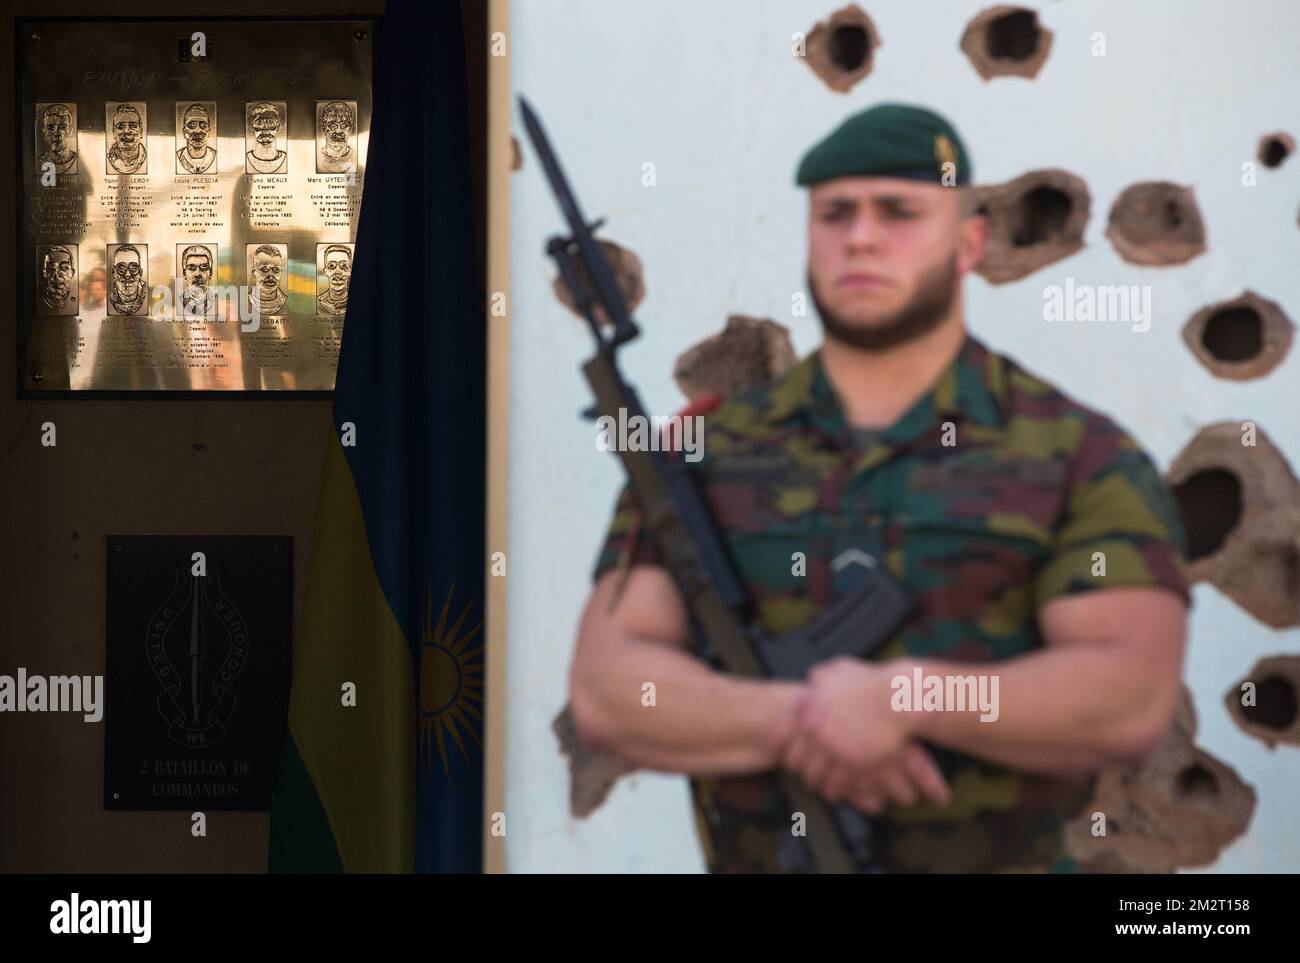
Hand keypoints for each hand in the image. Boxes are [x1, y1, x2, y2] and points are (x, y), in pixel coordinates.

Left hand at [781, 658, 944, 808]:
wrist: (901, 698)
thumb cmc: (875, 683)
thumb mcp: (842, 669)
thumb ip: (823, 675)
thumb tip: (813, 677)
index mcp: (808, 706)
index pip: (784, 735)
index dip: (789, 747)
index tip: (794, 755)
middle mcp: (815, 728)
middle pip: (796, 760)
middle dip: (802, 769)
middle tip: (808, 775)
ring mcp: (833, 748)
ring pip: (815, 776)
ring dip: (819, 783)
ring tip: (824, 786)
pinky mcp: (852, 765)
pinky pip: (837, 785)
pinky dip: (838, 790)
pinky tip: (841, 790)